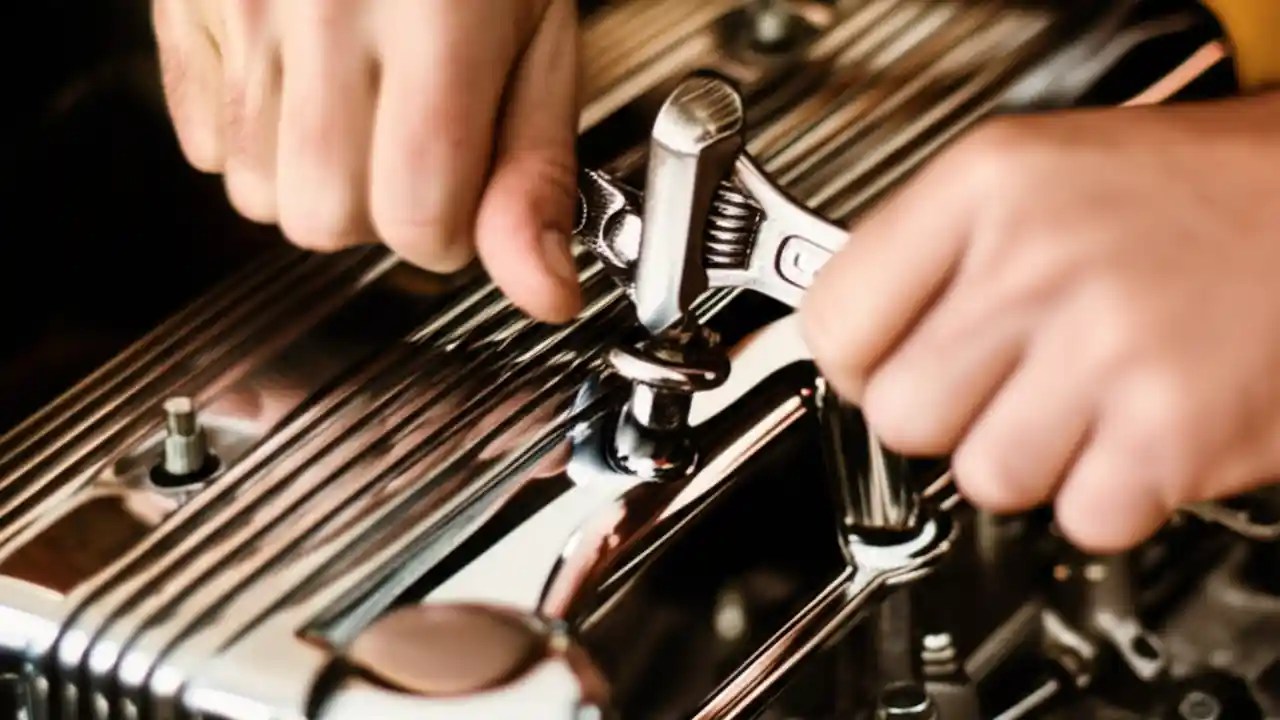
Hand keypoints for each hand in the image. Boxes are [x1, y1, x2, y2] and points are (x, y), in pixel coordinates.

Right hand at [151, 0, 582, 321]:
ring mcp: (242, 6)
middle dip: (378, 207)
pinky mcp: (187, 7)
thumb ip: (536, 166)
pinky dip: (254, 140)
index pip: (417, 217)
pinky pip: (202, 142)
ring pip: (257, 195)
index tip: (464, 190)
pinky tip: (301, 83)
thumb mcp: (537, 33)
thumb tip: (545, 291)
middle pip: (324, 219)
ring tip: (356, 102)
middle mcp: (326, 10)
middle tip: (411, 139)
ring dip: (316, 177)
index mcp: (436, 20)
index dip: (449, 229)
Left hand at [800, 93, 1279, 552]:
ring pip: (985, 478)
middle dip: (946, 419)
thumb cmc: (1188, 193)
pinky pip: (1082, 517)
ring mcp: (1107, 348)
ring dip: (1032, 460)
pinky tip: (1136, 431)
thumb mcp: (1035, 175)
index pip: (835, 322)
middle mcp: (1038, 262)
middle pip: (900, 417)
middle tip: (1001, 387)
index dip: (860, 363)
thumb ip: (931, 254)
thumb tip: (850, 341)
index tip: (889, 366)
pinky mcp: (1173, 430)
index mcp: (988, 185)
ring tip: (1084, 401)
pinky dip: (1111, 494)